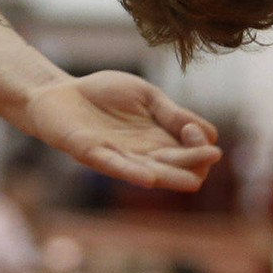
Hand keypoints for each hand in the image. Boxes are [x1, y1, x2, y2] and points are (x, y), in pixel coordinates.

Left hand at [23, 71, 220, 190]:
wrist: (61, 92)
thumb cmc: (103, 94)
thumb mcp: (146, 95)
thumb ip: (173, 113)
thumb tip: (211, 133)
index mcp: (158, 139)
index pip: (190, 155)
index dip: (200, 145)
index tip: (193, 128)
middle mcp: (142, 154)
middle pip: (177, 171)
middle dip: (195, 163)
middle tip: (209, 154)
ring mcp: (117, 156)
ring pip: (152, 174)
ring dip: (173, 176)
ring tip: (193, 180)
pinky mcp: (91, 153)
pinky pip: (115, 167)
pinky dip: (132, 173)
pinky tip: (150, 177)